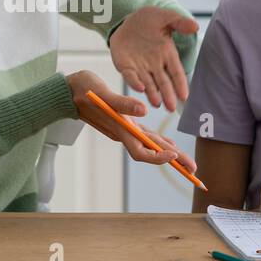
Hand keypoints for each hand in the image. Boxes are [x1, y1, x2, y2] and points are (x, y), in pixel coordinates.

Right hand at [65, 70, 197, 171]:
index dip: (158, 157)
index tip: (174, 156)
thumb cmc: (82, 89)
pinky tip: (168, 143)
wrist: (67, 91)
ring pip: (150, 146)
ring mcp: (124, 130)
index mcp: (119, 130)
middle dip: (174, 161)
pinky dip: (158, 142)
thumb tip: (144, 110)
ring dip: (169, 154)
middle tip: (194, 171)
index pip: (141, 152)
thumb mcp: (102, 93)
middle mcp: (123, 133)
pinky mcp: (124, 123)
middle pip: (151, 152)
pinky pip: (144, 137)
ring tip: (187, 163)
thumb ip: (122, 103)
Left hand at [109, 6, 199, 111]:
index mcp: (167, 54)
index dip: (180, 83)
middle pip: (163, 82)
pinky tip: (139, 88)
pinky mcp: (126, 66)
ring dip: (152, 93)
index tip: (185, 96)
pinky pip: (130, 76)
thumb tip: (195, 26)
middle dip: (168, 95)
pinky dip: (134, 82)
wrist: (126, 19)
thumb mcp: (165, 17)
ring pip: (148, 83)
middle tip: (171, 107)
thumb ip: (179, 22)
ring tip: (157, 103)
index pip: (176, 72)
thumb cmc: (149, 20)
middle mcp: (155, 64)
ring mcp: (140, 67)